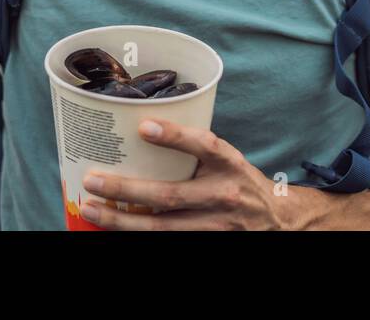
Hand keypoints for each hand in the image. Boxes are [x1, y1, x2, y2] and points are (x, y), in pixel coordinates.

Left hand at [78, 119, 307, 229]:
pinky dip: (139, 237)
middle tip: (92, 180)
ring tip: (92, 209)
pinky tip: (114, 231)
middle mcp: (224, 196)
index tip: (143, 127)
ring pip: (163, 228)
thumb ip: (195, 150)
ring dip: (123, 221)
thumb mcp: (227, 159)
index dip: (175, 136)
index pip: (205, 146)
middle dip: (126, 189)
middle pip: (170, 196)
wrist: (278, 221)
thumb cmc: (241, 183)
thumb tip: (141, 130)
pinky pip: (169, 242)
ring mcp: (216, 226)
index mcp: (229, 165)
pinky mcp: (209, 243)